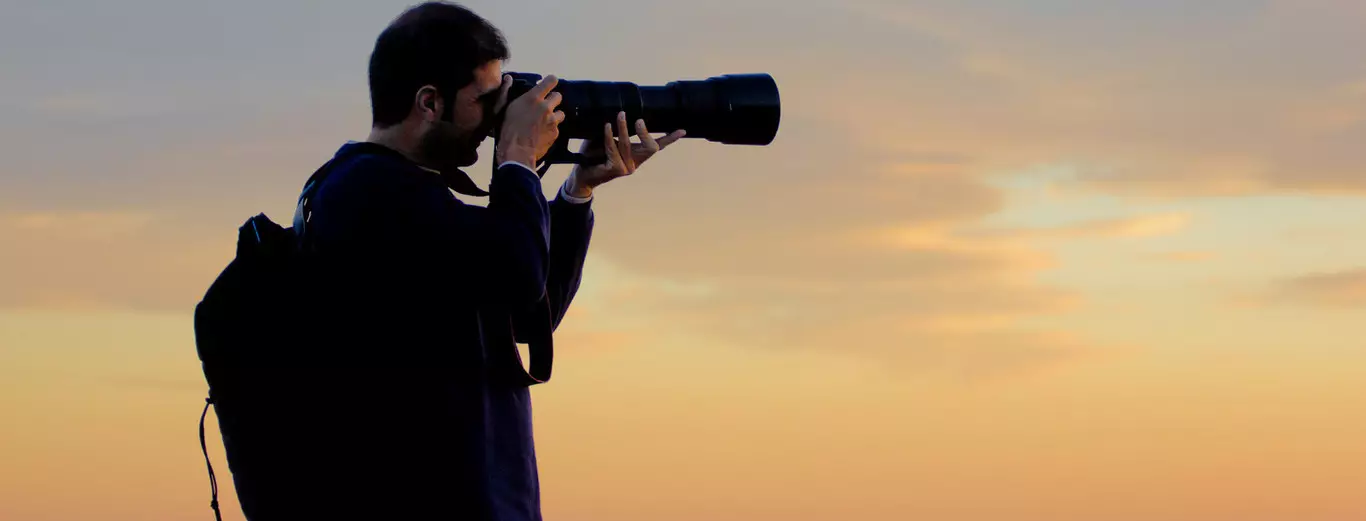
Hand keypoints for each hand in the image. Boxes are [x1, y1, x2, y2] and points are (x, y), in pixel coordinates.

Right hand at [495, 74, 564, 166]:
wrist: (517, 151)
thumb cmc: (508, 130)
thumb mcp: (507, 108)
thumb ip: (510, 92)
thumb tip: (508, 79)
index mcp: (533, 98)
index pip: (550, 81)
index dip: (551, 81)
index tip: (549, 83)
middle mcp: (546, 107)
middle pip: (558, 96)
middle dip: (553, 100)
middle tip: (545, 106)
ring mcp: (552, 120)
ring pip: (560, 113)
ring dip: (554, 116)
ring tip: (545, 122)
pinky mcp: (555, 132)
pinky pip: (557, 127)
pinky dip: (551, 129)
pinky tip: (542, 134)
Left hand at [568, 111, 685, 196]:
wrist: (583, 174)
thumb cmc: (596, 155)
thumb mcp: (609, 139)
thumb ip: (618, 131)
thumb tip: (622, 111)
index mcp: (638, 155)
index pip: (657, 146)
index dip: (671, 138)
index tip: (683, 130)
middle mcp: (635, 162)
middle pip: (651, 147)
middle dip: (646, 133)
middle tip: (638, 120)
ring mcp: (627, 168)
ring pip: (628, 144)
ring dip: (623, 128)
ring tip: (620, 115)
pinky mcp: (616, 169)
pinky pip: (613, 148)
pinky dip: (609, 136)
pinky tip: (607, 126)